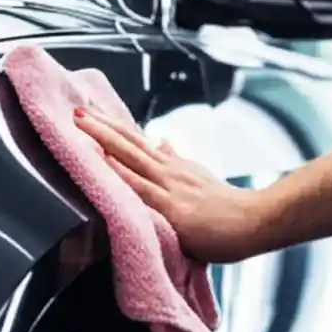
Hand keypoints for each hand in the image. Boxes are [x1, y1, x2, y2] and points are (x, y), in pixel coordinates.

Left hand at [73, 107, 263, 262]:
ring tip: (80, 123)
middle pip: (128, 141)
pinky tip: (103, 162)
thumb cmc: (228, 207)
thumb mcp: (200, 176)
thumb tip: (164, 142)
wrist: (255, 222)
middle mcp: (168, 170)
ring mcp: (169, 187)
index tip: (91, 112)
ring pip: (130, 156)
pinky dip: (120, 173)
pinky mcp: (172, 208)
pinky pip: (140, 188)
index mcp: (172, 165)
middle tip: (77, 109)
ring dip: (103, 138)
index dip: (112, 125)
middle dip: (101, 124)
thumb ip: (178, 160)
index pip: (136, 140)